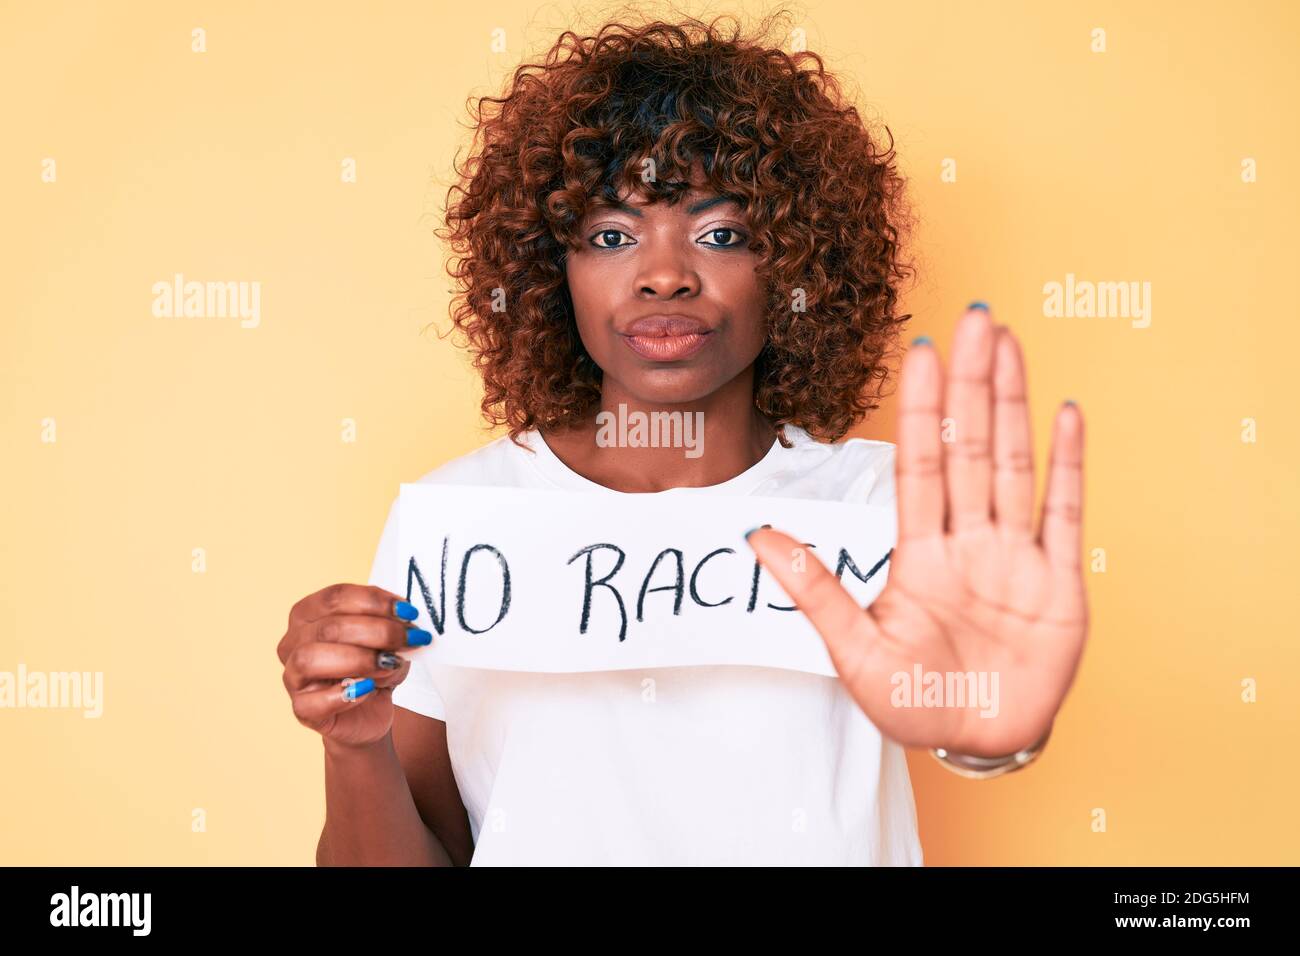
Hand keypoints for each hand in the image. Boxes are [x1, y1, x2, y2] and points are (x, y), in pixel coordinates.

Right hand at [277, 584, 426, 748]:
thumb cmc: (373, 668)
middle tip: (411, 639)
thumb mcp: (388, 641)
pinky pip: (314, 702)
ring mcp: (292, 676)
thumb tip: (406, 624)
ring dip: (359, 660)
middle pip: (329, 627)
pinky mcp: (301, 710)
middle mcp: (294, 641)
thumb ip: (391, 627)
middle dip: (378, 631)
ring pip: (311, 659)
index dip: (373, 601)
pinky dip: (346, 695)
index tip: (407, 612)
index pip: (335, 598)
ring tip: (390, 664)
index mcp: (309, 613)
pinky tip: (369, 690)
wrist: (369, 712)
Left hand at [747, 304, 1087, 757]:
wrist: (977, 743)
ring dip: (1012, 403)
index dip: (922, 409)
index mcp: (919, 555)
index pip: (920, 464)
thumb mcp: (854, 652)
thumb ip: (814, 591)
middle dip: (971, 383)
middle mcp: (968, 542)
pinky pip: (1064, 512)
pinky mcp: (1058, 584)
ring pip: (1012, 463)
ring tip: (1008, 343)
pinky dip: (1067, 464)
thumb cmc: (914, 702)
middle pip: (970, 446)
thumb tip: (757, 537)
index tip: (918, 354)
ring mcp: (1015, 557)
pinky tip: (1066, 413)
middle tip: (972, 318)